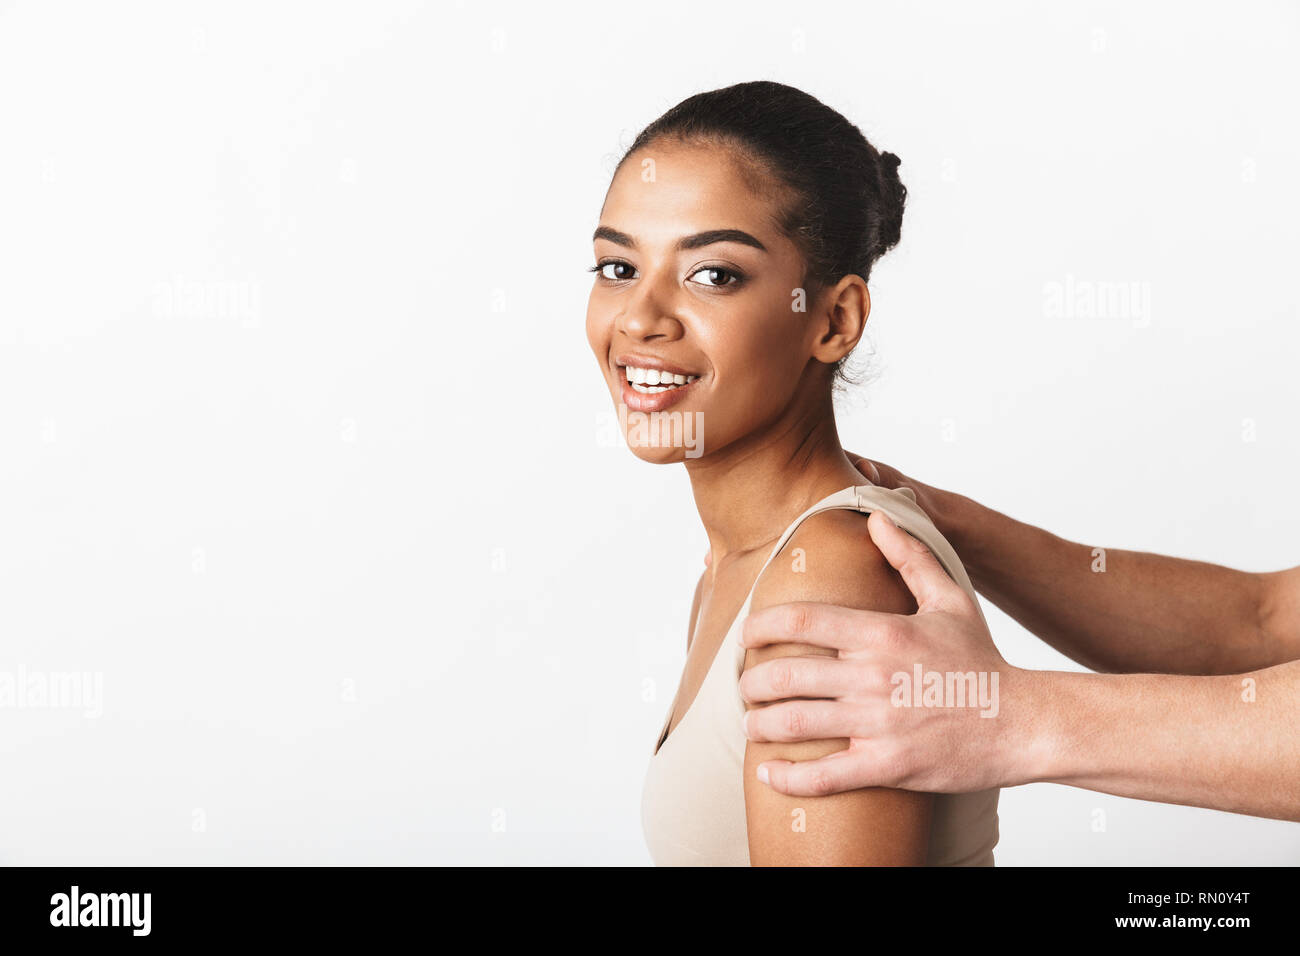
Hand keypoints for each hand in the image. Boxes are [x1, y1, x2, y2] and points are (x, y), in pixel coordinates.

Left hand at [739, 510, 1040, 795]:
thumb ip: (909, 556)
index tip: (746, 635)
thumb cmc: (982, 661)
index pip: (800, 621)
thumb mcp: (950, 599)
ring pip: (795, 724)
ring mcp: (879, 723)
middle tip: (744, 685)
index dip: (760, 627)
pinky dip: (787, 778)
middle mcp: (873, 676)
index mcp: (881, 632)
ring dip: (760, 725)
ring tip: (751, 724)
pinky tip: (767, 771)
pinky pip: (824, 776)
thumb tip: (877, 517)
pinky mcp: (888, 765)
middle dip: (751, 682)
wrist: (1023, 722)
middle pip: (786, 675)